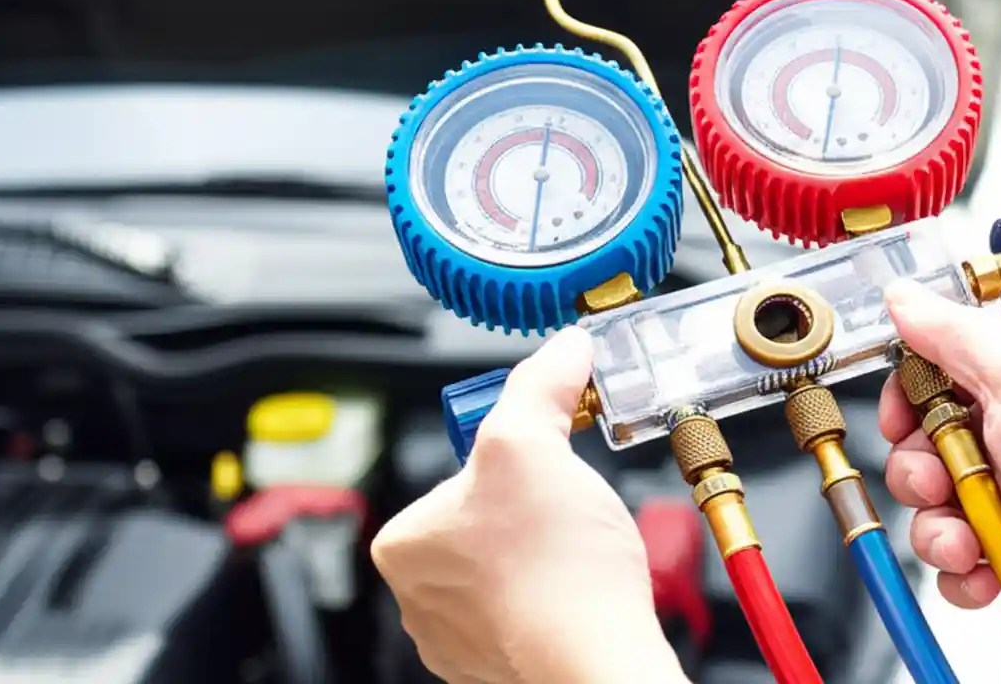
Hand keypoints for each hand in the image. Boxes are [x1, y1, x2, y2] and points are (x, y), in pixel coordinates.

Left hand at [370, 327, 688, 682]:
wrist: (598, 661)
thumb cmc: (554, 571)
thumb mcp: (532, 442)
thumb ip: (539, 385)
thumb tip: (561, 348)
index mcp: (402, 542)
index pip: (463, 468)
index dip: (518, 453)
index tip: (549, 454)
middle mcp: (418, 595)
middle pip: (490, 514)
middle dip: (536, 504)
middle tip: (570, 507)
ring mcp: (461, 635)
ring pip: (514, 561)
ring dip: (550, 549)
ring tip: (577, 551)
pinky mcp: (503, 660)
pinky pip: (533, 605)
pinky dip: (559, 592)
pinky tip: (579, 588)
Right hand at [879, 280, 1000, 650]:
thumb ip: (952, 333)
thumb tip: (903, 297)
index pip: (921, 382)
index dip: (900, 405)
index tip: (899, 421)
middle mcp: (998, 438)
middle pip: (913, 451)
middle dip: (916, 475)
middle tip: (942, 483)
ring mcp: (1000, 494)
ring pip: (926, 511)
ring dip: (937, 532)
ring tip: (969, 542)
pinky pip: (950, 562)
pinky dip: (959, 573)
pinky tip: (982, 570)